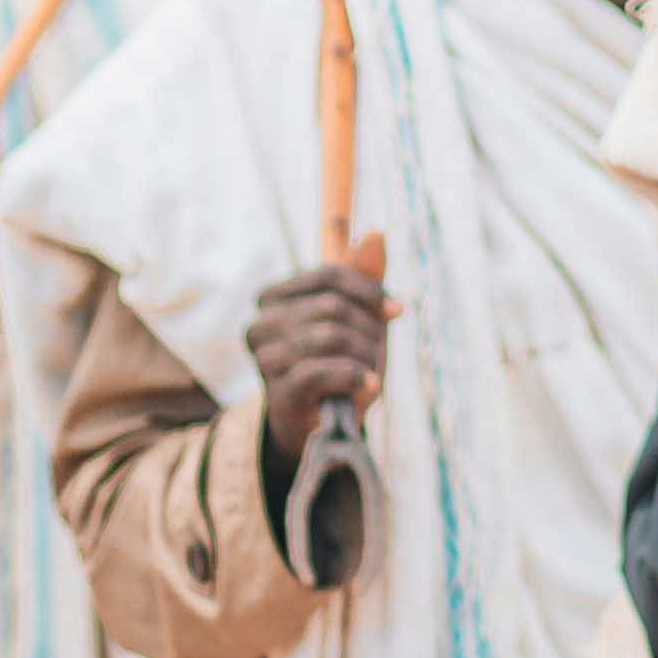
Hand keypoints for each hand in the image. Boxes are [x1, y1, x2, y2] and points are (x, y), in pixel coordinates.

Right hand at [244, 247, 391, 481]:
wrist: (322, 426)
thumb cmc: (340, 362)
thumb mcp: (359, 317)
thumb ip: (365, 276)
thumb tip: (375, 232)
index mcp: (274, 297)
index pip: (328, 275)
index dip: (369, 290)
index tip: (397, 311)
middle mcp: (260, 323)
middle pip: (332, 306)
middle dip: (368, 330)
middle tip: (378, 354)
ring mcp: (264, 359)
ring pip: (329, 337)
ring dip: (365, 356)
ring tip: (371, 374)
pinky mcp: (277, 391)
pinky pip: (321, 370)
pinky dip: (355, 376)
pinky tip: (370, 387)